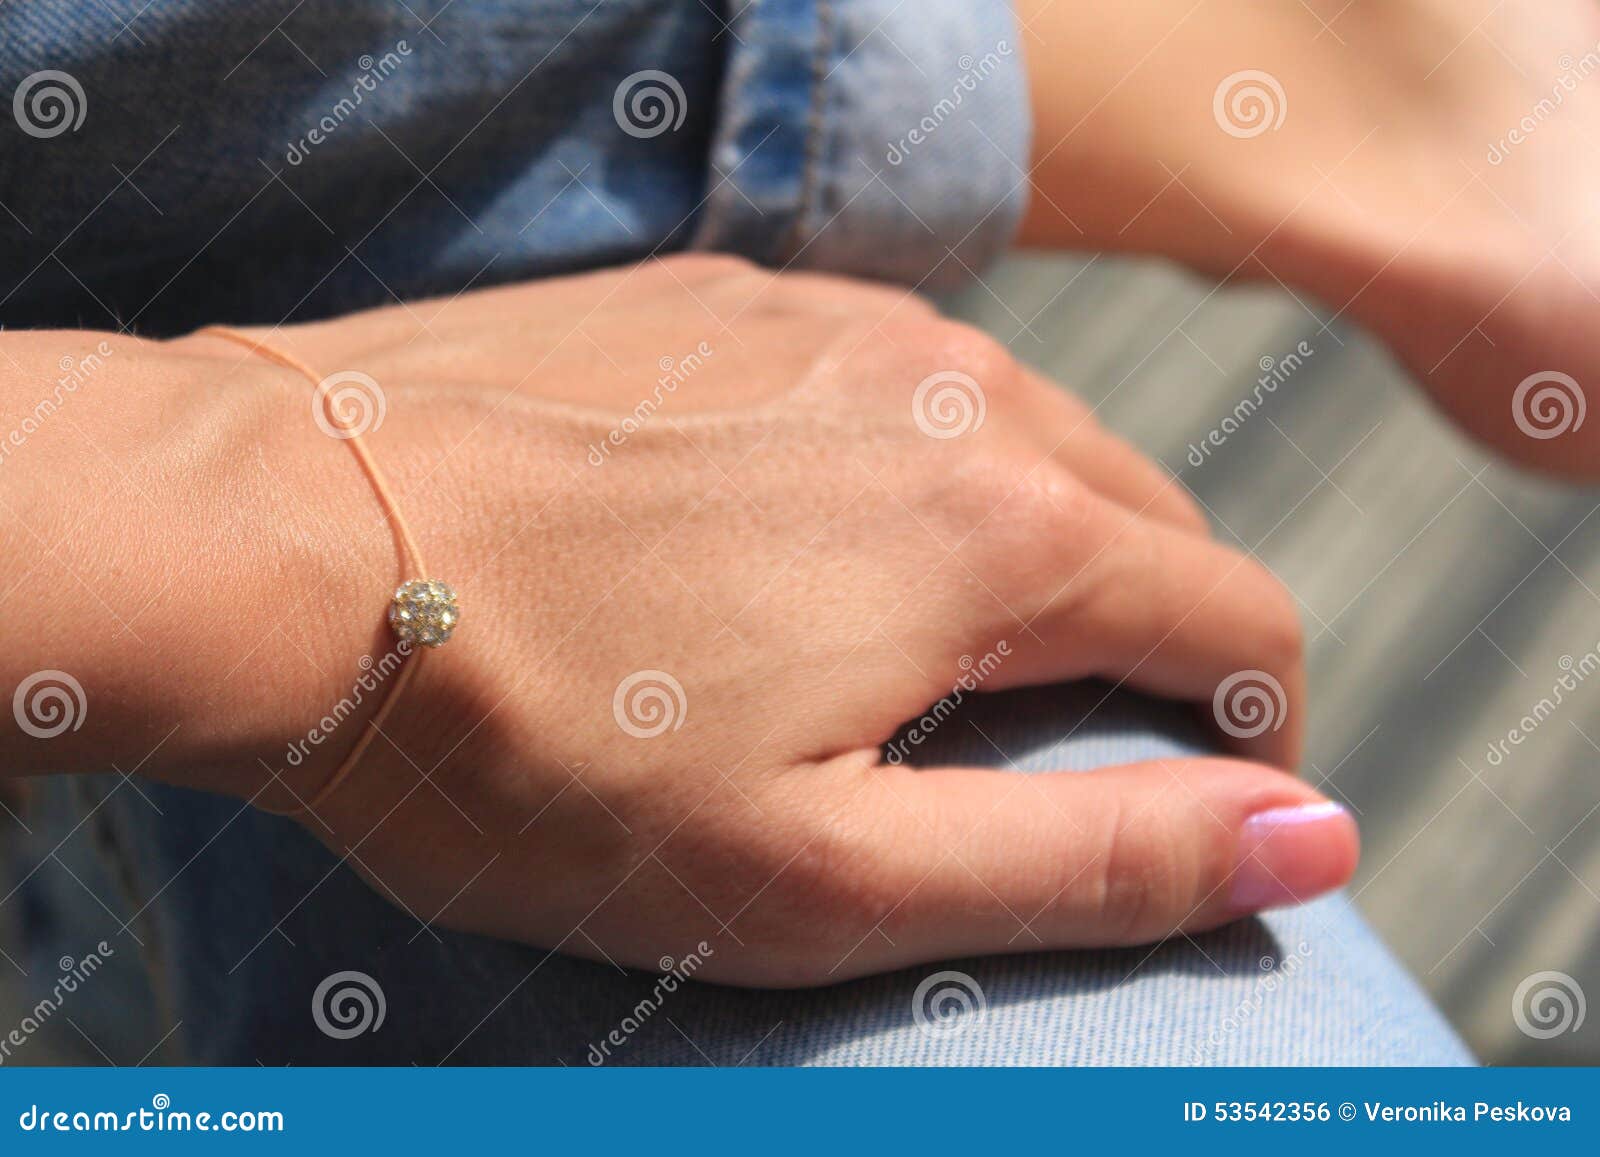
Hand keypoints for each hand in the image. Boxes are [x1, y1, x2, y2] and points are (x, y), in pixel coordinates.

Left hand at [10, 256, 1354, 985]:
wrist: (284, 543)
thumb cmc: (535, 743)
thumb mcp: (825, 869)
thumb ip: (1089, 857)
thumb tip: (1309, 831)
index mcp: (1002, 530)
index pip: (1237, 624)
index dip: (1253, 739)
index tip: (1201, 811)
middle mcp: (950, 386)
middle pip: (1146, 521)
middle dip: (1146, 647)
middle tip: (1056, 757)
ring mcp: (834, 321)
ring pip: (1024, 443)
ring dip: (1026, 554)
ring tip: (922, 661)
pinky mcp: (733, 300)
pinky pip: (893, 385)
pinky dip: (908, 474)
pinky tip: (806, 544)